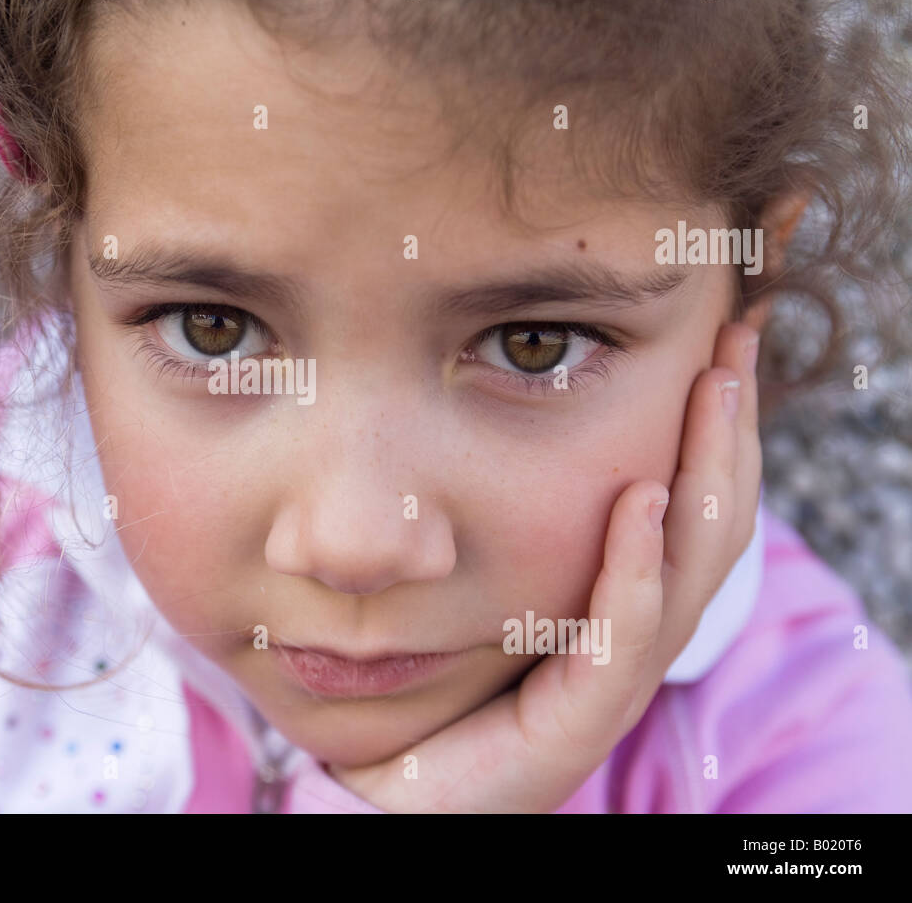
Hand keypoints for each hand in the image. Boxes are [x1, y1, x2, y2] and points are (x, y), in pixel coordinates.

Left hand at [326, 321, 762, 811]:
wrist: (389, 785)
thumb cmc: (429, 680)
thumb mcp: (476, 577)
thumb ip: (497, 513)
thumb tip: (476, 395)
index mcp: (617, 604)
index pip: (689, 506)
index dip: (713, 429)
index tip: (720, 342)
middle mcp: (631, 639)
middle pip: (709, 526)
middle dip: (728, 432)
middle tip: (738, 344)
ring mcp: (612, 681)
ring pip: (688, 571)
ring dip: (705, 476)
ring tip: (712, 393)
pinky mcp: (577, 720)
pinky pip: (624, 635)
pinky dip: (637, 565)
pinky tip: (642, 498)